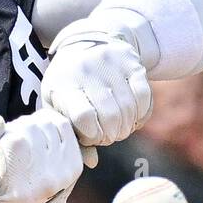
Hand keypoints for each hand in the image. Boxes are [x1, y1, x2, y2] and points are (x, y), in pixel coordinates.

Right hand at [0, 109, 83, 202]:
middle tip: (13, 144)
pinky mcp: (75, 164)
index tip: (0, 149)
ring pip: (46, 123)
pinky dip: (49, 123)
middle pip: (30, 128)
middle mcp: (46, 182)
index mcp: (20, 188)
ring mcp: (64, 173)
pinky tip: (40, 135)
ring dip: (33, 125)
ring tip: (26, 140)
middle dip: (17, 129)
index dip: (2, 137)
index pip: (12, 140)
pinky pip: (63, 126)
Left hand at [41, 17, 153, 153]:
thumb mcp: (58, 104)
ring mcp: (111, 64)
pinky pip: (144, 98)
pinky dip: (141, 115)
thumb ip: (70, 133)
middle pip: (110, 117)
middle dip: (111, 135)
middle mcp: (87, 71)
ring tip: (118, 128)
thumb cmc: (68, 82)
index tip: (90, 137)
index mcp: (64, 84)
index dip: (91, 135)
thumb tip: (91, 163)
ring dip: (126, 127)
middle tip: (107, 136)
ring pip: (128, 110)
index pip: (84, 117)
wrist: (88, 40)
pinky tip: (132, 118)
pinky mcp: (132, 62)